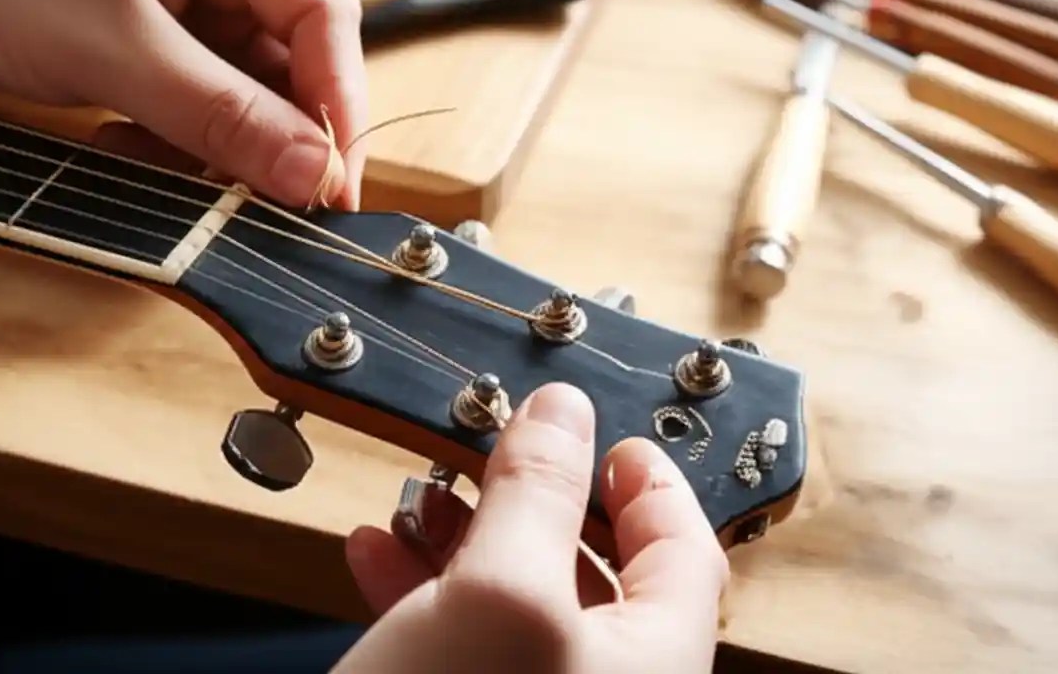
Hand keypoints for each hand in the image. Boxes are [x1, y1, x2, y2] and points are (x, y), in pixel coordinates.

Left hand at [0, 0, 366, 208]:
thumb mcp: (111, 46)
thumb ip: (218, 111)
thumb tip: (311, 170)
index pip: (322, 14)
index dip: (336, 101)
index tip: (332, 179)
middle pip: (292, 62)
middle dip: (273, 136)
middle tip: (264, 201)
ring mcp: (186, 12)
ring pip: (245, 97)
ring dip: (215, 149)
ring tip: (160, 169)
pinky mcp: (154, 52)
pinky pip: (197, 112)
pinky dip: (172, 147)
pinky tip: (122, 149)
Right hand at [334, 383, 728, 673]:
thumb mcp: (501, 594)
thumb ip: (537, 495)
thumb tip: (562, 408)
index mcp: (653, 656)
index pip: (683, 546)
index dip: (649, 478)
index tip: (610, 432)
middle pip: (589, 564)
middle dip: (529, 496)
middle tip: (495, 448)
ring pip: (516, 596)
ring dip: (464, 534)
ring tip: (421, 495)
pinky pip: (461, 635)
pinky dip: (421, 586)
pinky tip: (374, 552)